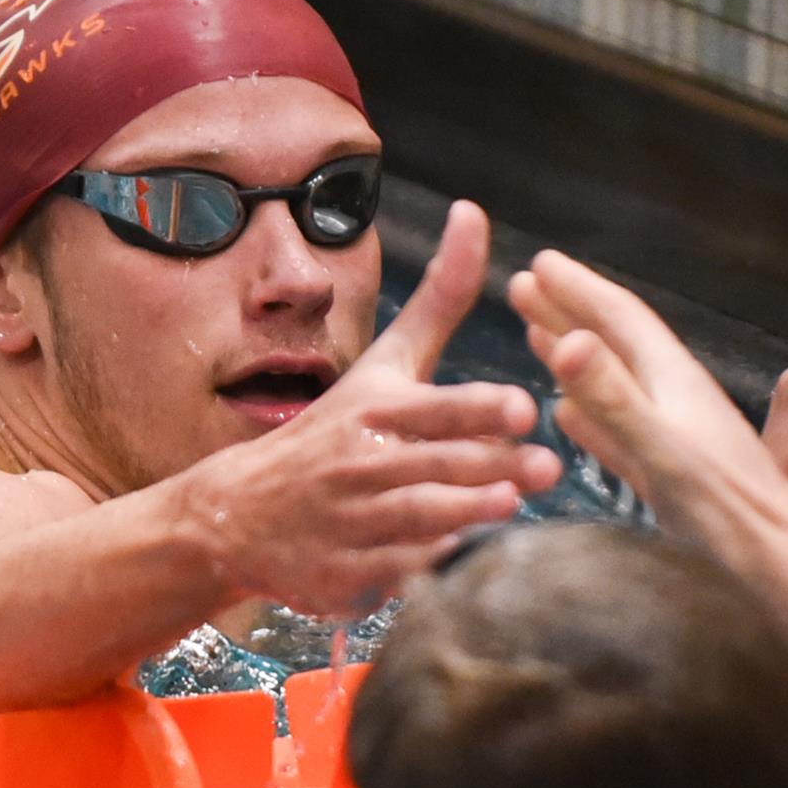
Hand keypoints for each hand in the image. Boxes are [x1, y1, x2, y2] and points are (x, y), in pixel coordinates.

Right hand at [202, 202, 561, 614]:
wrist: (240, 513)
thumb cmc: (333, 431)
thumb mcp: (383, 364)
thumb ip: (439, 301)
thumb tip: (474, 214)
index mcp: (377, 411)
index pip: (436, 407)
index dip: (479, 408)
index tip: (523, 407)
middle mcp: (364, 463)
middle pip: (438, 464)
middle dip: (492, 466)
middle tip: (546, 468)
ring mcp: (353, 522)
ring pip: (417, 518)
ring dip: (466, 515)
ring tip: (511, 509)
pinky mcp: (346, 573)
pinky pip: (393, 574)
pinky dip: (426, 571)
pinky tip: (466, 568)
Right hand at [508, 250, 787, 563]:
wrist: (776, 564)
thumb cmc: (724, 511)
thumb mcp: (662, 451)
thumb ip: (614, 398)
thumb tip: (570, 340)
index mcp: (673, 380)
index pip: (618, 319)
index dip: (577, 289)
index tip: (537, 263)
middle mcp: (673, 397)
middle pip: (613, 342)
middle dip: (569, 312)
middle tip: (524, 287)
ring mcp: (671, 434)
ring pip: (612, 382)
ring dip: (574, 357)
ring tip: (537, 336)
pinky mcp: (666, 472)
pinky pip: (616, 430)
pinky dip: (587, 415)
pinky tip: (566, 416)